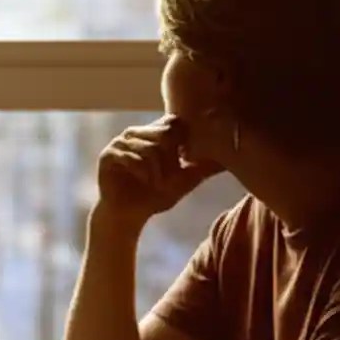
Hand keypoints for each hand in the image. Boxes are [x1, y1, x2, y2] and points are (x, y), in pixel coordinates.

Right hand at [95, 115, 222, 229]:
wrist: (127, 217)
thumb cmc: (154, 197)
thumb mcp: (184, 181)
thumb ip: (203, 167)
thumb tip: (231, 160)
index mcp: (152, 133)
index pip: (175, 122)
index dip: (183, 141)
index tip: (184, 163)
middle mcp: (135, 133)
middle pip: (165, 133)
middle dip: (172, 160)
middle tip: (167, 179)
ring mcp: (120, 142)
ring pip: (151, 148)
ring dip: (158, 171)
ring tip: (156, 184)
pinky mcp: (108, 155)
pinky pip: (133, 158)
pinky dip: (143, 173)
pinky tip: (144, 182)